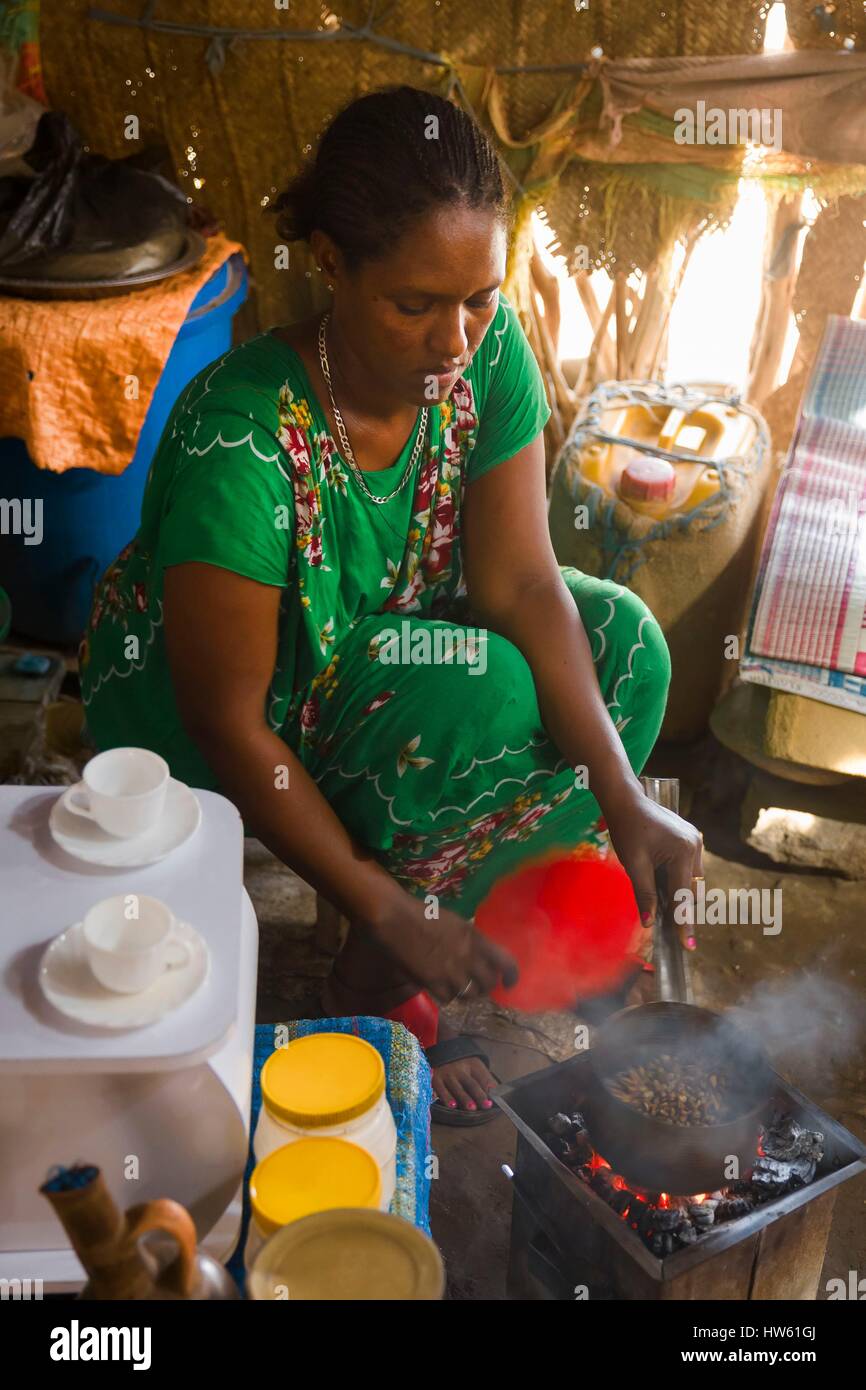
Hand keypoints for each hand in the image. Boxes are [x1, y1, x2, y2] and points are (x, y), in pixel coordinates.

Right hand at [374, 898, 518, 1005]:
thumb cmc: (421, 913)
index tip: (510, 983)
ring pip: (470, 994)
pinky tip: (442, 989)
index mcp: (475, 937)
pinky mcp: (432, 982)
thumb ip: (468, 940)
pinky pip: (449, 998)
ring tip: (461, 990)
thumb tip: (476, 956)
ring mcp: (450, 971)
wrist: (394, 918)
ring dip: (467, 994)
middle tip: (479, 986)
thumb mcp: (454, 922)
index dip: (512, 976)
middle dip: (486, 987)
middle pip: (489, 983)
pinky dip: (448, 996)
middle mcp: (468, 956)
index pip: (506, 961)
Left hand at [604, 789, 703, 950]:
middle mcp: (695, 847)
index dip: (682, 922)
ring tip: (661, 904)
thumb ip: (645, 894)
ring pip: (691, 880)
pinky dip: (677, 879)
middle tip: (668, 929)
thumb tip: (650, 923)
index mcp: (683, 852)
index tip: (686, 945)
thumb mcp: (634, 864)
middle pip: (691, 890)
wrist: (626, 800)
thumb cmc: (627, 829)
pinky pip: (687, 868)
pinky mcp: (690, 839)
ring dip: (678, 892)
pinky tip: (661, 882)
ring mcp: (695, 841)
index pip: (683, 896)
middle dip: (680, 908)